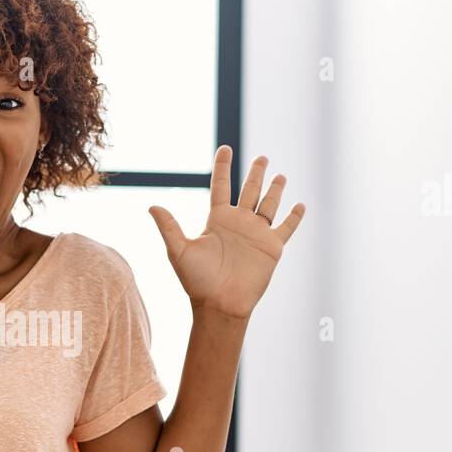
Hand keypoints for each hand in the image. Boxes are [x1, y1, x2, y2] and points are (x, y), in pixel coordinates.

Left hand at [149, 147, 305, 320]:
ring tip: (280, 176)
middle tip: (262, 158)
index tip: (225, 147)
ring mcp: (256, 234)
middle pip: (249, 191)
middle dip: (256, 174)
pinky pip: (286, 228)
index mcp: (217, 220)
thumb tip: (151, 206)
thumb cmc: (197, 281)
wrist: (219, 304)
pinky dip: (294, 217)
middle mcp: (238, 223)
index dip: (222, 166)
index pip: (221, 186)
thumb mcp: (180, 251)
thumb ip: (169, 227)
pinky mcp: (272, 247)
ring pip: (269, 205)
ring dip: (275, 190)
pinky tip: (300, 205)